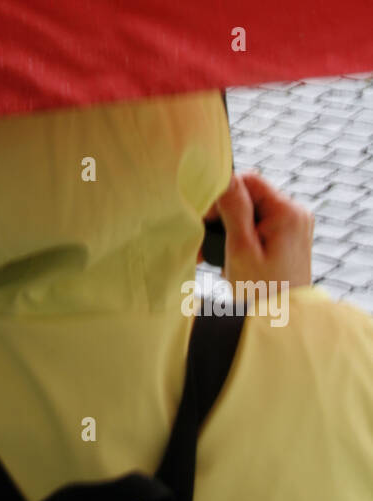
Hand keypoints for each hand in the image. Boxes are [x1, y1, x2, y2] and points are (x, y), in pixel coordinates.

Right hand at [214, 172, 313, 290]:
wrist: (281, 325)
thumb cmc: (261, 291)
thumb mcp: (240, 248)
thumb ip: (233, 208)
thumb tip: (222, 175)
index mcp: (288, 212)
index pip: (248, 180)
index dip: (223, 195)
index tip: (207, 220)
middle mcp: (295, 214)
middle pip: (248, 197)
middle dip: (222, 217)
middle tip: (204, 242)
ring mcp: (293, 228)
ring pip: (250, 213)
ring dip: (227, 230)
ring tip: (211, 255)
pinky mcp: (288, 240)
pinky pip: (257, 228)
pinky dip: (239, 239)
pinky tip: (226, 258)